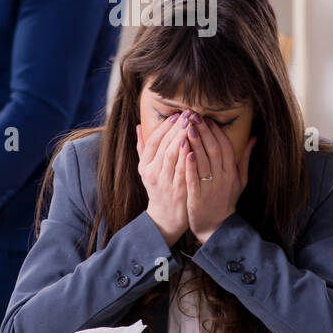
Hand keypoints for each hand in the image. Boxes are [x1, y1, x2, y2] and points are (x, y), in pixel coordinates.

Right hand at [137, 112, 187, 246]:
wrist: (165, 218)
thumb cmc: (158, 189)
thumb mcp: (146, 170)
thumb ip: (143, 148)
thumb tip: (137, 127)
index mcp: (146, 166)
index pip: (154, 141)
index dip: (164, 127)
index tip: (175, 116)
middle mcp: (153, 173)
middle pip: (165, 146)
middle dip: (177, 128)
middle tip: (188, 114)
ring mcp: (165, 182)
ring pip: (173, 156)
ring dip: (183, 138)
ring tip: (193, 124)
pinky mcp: (178, 191)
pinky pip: (183, 171)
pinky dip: (187, 158)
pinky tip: (194, 146)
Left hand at [183, 114, 254, 244]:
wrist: (216, 227)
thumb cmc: (226, 200)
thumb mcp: (240, 180)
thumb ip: (244, 159)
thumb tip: (253, 138)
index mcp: (232, 173)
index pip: (225, 147)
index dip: (216, 132)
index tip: (207, 118)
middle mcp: (222, 178)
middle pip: (213, 150)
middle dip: (203, 132)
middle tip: (194, 116)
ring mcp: (210, 188)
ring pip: (203, 161)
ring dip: (195, 142)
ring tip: (187, 127)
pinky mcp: (197, 197)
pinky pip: (193, 177)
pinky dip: (189, 163)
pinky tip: (183, 150)